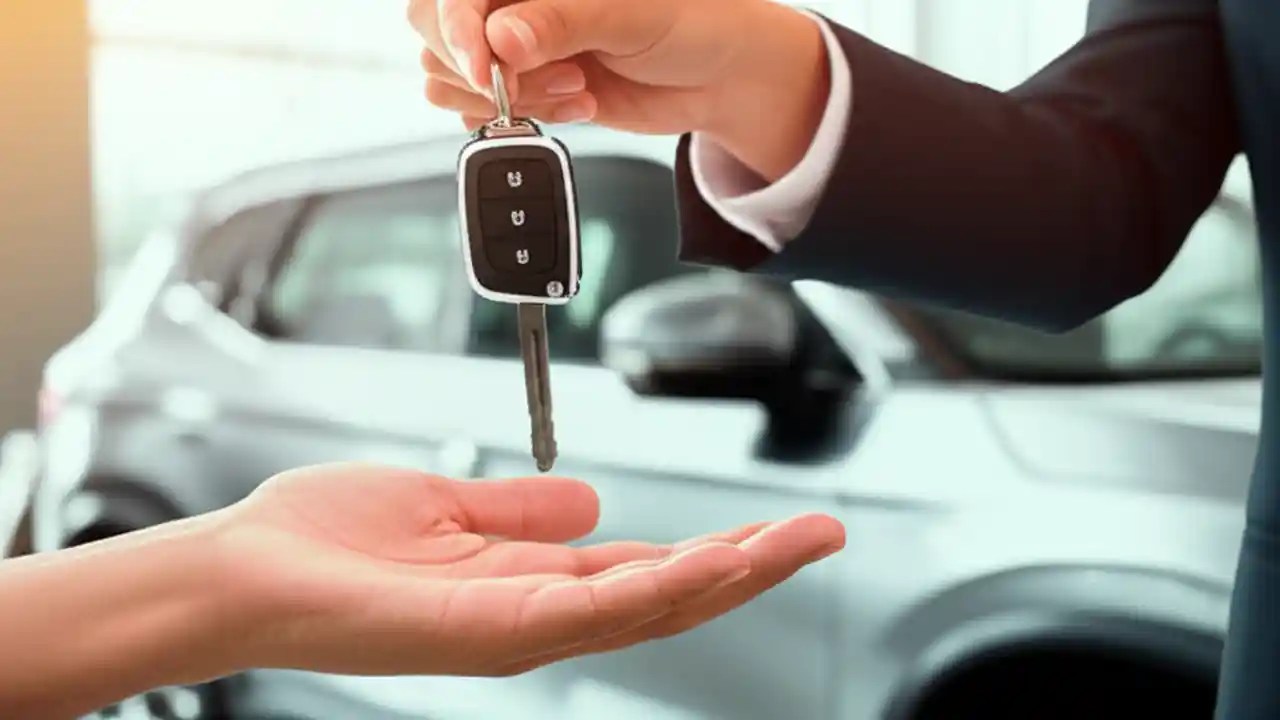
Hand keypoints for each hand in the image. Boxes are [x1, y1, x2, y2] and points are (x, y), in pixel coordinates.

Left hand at [216, 463, 844, 676]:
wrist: (241, 570)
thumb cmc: (322, 540)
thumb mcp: (443, 501)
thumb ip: (517, 508)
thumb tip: (588, 500)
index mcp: (526, 581)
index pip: (642, 570)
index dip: (713, 552)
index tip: (773, 528)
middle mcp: (533, 615)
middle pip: (664, 596)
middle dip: (747, 567)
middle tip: (822, 536)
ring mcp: (514, 632)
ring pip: (646, 610)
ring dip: (726, 578)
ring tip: (795, 545)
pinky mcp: (487, 634)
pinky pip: (589, 614)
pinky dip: (658, 590)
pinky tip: (710, 566)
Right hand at [407, 0, 831, 180]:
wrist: (721, 76)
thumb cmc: (691, 20)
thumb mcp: (629, 15)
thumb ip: (561, 22)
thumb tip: (501, 35)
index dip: (456, 28)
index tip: (486, 67)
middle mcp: (513, 2)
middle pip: (435, 32)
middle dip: (481, 69)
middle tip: (534, 80)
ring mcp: (515, 46)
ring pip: (450, 78)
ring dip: (512, 98)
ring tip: (576, 86)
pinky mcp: (526, 89)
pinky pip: (480, 112)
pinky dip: (522, 121)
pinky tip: (576, 104)